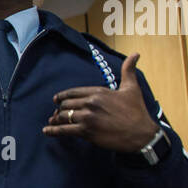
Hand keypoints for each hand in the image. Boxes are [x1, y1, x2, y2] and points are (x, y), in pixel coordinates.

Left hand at [43, 53, 158, 150]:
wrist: (141, 133)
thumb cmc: (137, 111)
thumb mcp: (132, 88)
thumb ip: (128, 70)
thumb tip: (135, 54)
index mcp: (98, 92)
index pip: (73, 92)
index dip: (63, 96)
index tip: (56, 100)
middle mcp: (90, 103)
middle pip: (66, 104)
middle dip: (59, 109)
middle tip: (56, 113)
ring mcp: (87, 117)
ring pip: (63, 116)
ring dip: (55, 119)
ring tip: (51, 122)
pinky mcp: (86, 131)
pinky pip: (64, 130)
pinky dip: (53, 131)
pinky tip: (46, 131)